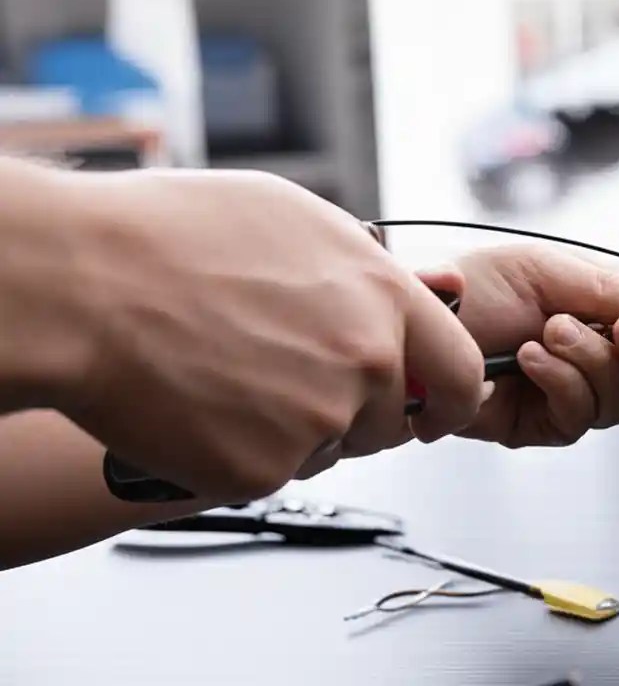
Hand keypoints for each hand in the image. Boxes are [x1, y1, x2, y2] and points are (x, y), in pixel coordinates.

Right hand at [50, 168, 484, 500]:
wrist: (82, 286)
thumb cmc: (170, 237)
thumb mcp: (295, 219)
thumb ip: (365, 267)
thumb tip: (408, 290)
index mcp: (384, 298)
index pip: (462, 372)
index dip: (455, 398)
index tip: (439, 408)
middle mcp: (366, 363)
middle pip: (393, 420)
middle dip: (360, 412)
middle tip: (298, 384)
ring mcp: (318, 420)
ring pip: (331, 447)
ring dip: (299, 429)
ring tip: (232, 375)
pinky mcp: (263, 470)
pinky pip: (274, 472)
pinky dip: (245, 452)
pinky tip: (204, 405)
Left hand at [417, 245, 618, 447]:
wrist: (416, 317)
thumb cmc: (472, 288)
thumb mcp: (545, 268)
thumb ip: (609, 288)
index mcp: (614, 319)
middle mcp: (603, 362)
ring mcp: (576, 397)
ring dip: (594, 361)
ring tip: (553, 330)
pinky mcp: (544, 426)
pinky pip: (580, 418)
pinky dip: (561, 382)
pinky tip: (532, 358)